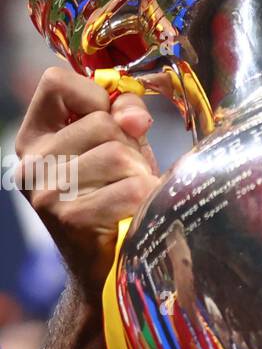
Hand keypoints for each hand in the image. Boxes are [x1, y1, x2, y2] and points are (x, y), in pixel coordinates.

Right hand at [14, 68, 160, 302]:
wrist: (104, 266)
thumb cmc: (114, 196)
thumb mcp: (118, 145)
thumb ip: (123, 116)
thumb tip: (133, 117)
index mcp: (34, 135)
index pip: (55, 81)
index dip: (95, 95)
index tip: (114, 122)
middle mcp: (29, 161)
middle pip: (100, 122)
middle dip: (130, 146)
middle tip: (129, 174)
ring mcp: (44, 191)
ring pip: (117, 154)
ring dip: (140, 173)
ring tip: (133, 193)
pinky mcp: (67, 217)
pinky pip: (128, 188)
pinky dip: (145, 198)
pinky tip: (137, 211)